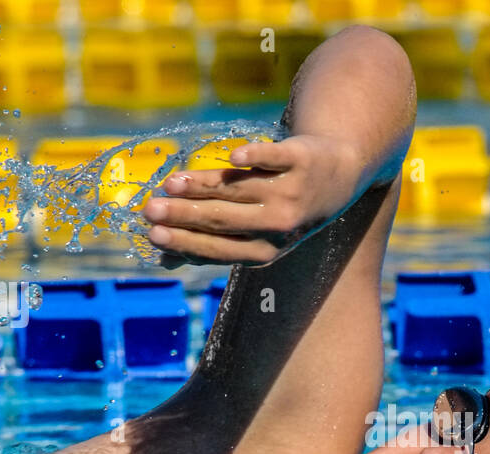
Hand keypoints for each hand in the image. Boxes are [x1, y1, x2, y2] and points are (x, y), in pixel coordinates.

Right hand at [142, 134, 365, 267]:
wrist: (339, 175)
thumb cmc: (284, 208)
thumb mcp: (257, 236)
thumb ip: (214, 244)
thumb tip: (163, 260)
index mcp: (265, 251)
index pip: (219, 247)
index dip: (185, 241)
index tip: (153, 234)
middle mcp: (279, 225)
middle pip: (225, 219)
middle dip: (185, 216)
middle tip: (150, 209)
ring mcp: (292, 192)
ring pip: (239, 189)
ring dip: (203, 185)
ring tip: (171, 183)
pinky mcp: (301, 160)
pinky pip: (276, 159)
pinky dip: (256, 157)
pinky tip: (234, 158)